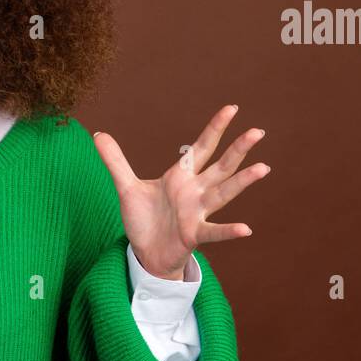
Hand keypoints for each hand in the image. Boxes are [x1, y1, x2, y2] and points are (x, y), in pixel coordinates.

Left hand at [92, 105, 268, 279]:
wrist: (145, 252)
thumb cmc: (144, 219)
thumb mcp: (126, 187)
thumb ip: (115, 161)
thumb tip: (98, 134)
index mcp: (181, 176)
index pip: (202, 147)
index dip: (216, 128)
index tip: (232, 108)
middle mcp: (195, 192)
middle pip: (221, 166)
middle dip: (238, 149)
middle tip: (258, 131)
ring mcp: (197, 213)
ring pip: (223, 193)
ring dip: (242, 181)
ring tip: (263, 168)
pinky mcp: (194, 235)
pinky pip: (213, 232)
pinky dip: (228, 230)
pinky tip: (246, 229)